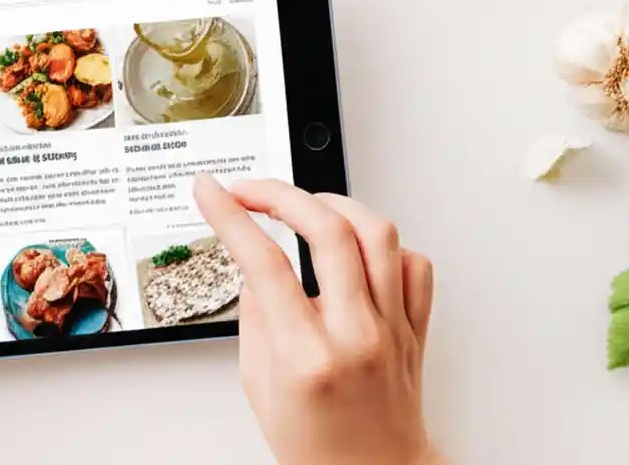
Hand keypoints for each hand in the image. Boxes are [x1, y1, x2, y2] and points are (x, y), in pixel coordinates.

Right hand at [193, 175, 438, 464]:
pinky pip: (413, 264)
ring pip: (378, 234)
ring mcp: (393, 329)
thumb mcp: (259, 385)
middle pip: (327, 232)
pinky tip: (357, 246)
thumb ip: (256, 317)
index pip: (263, 264)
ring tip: (306, 204)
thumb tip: (253, 263)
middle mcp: (356, 336)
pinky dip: (383, 245)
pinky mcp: (417, 328)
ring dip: (335, 204)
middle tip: (251, 189)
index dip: (230, 217)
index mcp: (308, 357)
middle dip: (280, 194)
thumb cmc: (316, 446)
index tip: (211, 192)